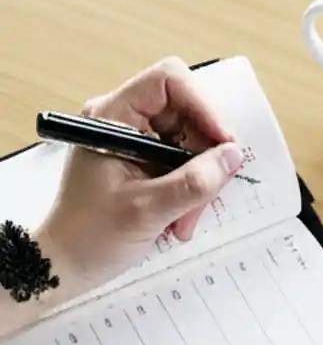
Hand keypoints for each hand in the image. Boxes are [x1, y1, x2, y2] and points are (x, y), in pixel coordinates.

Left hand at [39, 57, 243, 301]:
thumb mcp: (147, 211)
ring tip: (184, 219)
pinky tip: (179, 218)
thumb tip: (233, 155)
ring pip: (190, 142)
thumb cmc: (91, 236)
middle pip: (186, 113)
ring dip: (198, 181)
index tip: (223, 144)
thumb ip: (193, 182)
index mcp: (112, 118)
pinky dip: (191, 190)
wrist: (67, 263)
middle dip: (203, 156)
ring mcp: (134, 140)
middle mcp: (123, 121)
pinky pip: (184, 163)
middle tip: (204, 195)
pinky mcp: (144, 160)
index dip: (202, 106)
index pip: (168, 81)